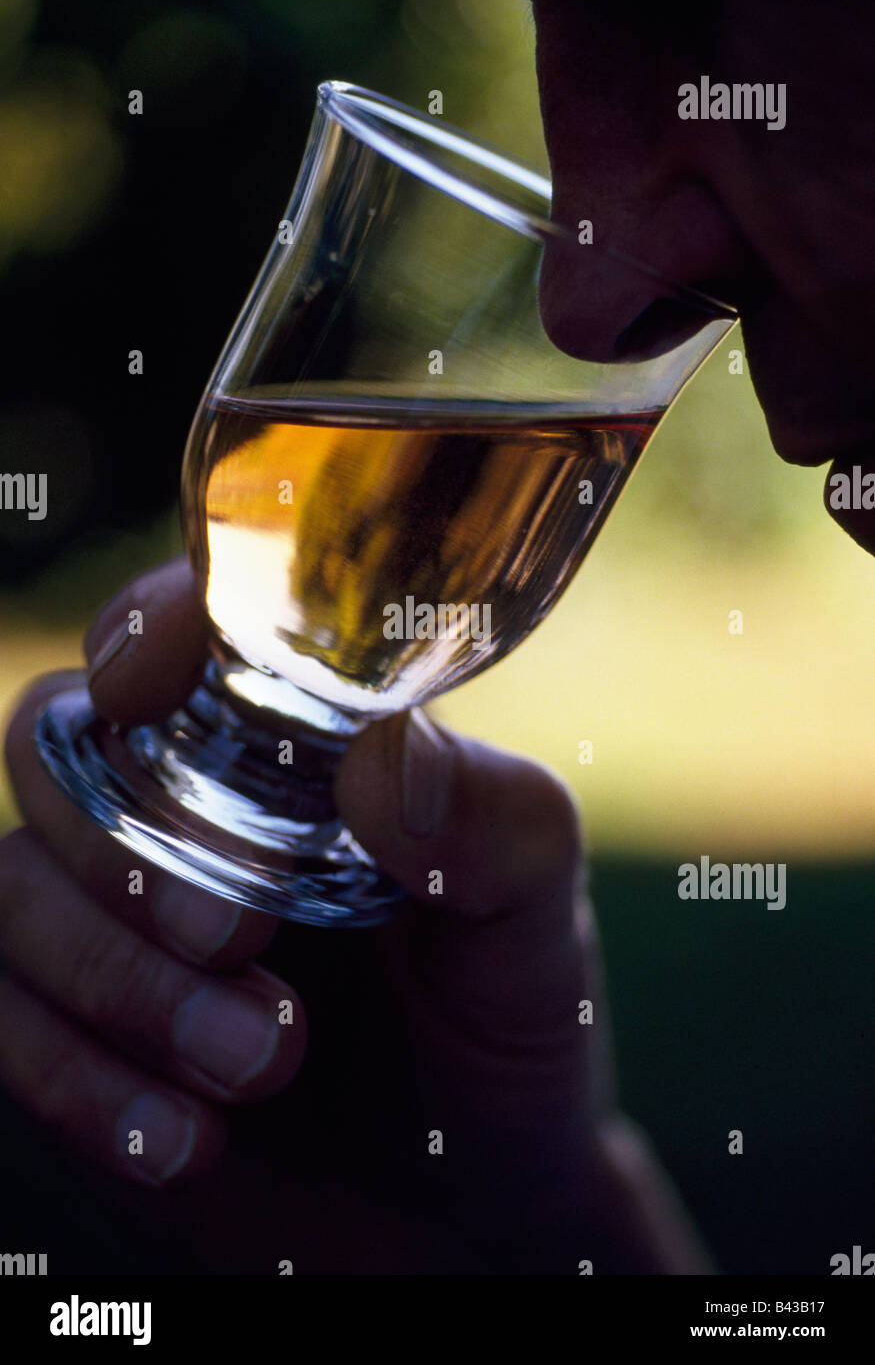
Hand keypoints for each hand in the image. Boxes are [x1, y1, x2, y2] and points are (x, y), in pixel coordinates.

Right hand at [0, 559, 707, 1273]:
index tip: (145, 678)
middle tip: (241, 936)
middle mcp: (187, 809)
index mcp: (293, 744)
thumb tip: (385, 760)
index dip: (144, 626)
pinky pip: (3, 1024)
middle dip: (128, 843)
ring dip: (117, 979)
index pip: (185, 632)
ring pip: (12, 887)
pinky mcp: (75, 1033)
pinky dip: (76, 1080)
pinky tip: (188, 1141)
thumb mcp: (535, 919)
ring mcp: (117, 919)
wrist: (466, 1199)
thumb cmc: (503, 1022)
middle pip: (56, 749)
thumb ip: (495, 824)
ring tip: (262, 1065)